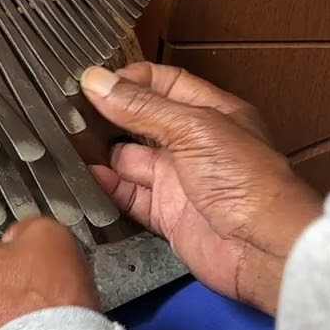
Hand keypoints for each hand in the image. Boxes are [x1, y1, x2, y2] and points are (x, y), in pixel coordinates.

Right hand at [81, 62, 322, 315]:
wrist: (263, 248)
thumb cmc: (246, 180)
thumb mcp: (193, 129)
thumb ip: (142, 107)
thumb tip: (97, 81)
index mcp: (210, 112)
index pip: (163, 83)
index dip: (129, 80)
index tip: (93, 83)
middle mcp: (193, 143)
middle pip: (141, 121)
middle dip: (109, 117)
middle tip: (69, 113)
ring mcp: (179, 180)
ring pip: (130, 161)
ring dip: (101, 155)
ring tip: (65, 145)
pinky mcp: (167, 215)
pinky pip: (129, 197)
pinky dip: (106, 190)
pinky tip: (82, 180)